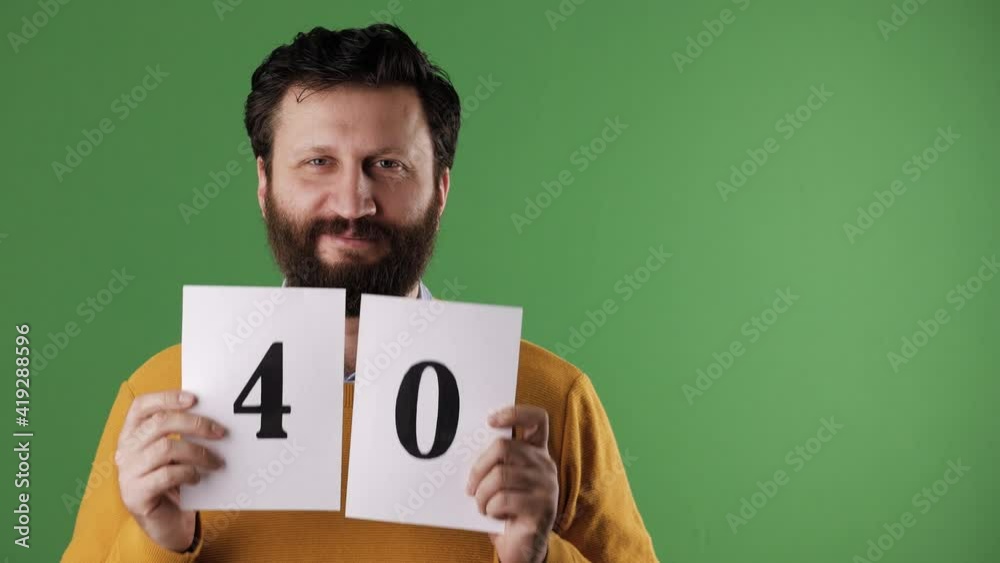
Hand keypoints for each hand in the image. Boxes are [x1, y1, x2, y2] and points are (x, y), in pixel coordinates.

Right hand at [115, 391, 225, 551]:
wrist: (167, 523)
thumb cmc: (174, 482)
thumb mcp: (176, 454)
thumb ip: (182, 434)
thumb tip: (212, 416)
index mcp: (131, 435)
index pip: (141, 406)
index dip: (166, 398)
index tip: (194, 398)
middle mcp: (125, 451)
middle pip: (159, 423)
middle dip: (195, 424)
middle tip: (221, 432)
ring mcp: (127, 474)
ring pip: (166, 448)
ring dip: (199, 452)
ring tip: (216, 461)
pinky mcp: (136, 495)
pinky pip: (166, 475)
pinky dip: (188, 473)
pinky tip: (199, 478)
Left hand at [467, 405, 557, 562]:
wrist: (522, 548)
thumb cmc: (506, 510)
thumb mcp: (502, 481)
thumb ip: (496, 462)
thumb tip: (466, 447)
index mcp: (537, 452)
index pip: (537, 419)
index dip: (514, 413)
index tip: (490, 420)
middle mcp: (546, 465)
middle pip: (504, 447)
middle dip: (478, 468)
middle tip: (470, 487)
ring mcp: (547, 486)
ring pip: (499, 475)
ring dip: (481, 494)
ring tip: (482, 505)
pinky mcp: (542, 508)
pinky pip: (503, 500)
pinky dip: (489, 510)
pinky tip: (493, 516)